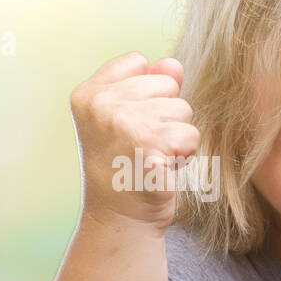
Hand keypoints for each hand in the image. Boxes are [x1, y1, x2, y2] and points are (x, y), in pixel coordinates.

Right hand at [70, 52, 200, 228]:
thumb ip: (149, 86)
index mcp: (90, 93)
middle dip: (167, 116)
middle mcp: (102, 104)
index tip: (133, 125)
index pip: (139, 62)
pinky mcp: (148, 145)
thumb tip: (174, 63)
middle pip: (168, 85)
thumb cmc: (127, 168)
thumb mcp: (130, 120)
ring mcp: (123, 123)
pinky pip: (191, 135)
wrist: (121, 217)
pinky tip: (164, 168)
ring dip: (178, 137)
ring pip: (183, 110)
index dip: (149, 94)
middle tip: (146, 145)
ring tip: (155, 156)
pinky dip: (185, 155)